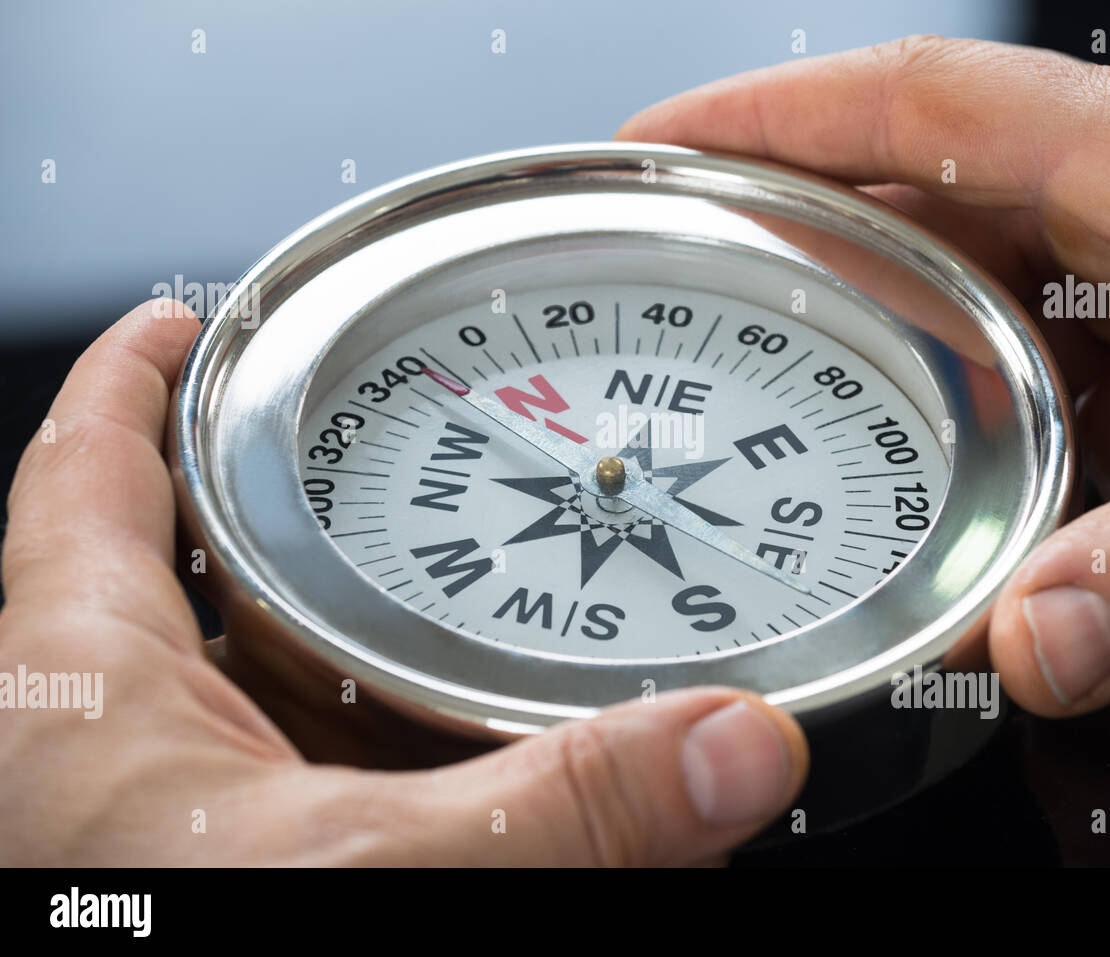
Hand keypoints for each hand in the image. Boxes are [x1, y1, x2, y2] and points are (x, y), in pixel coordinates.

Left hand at [0, 301, 807, 863]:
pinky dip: (344, 743)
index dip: (136, 372)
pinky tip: (419, 752)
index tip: (189, 311)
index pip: (85, 464)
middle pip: (164, 557)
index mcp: (73, 684)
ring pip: (229, 677)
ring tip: (429, 579)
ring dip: (317, 626)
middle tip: (379, 441)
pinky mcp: (198, 864)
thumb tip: (735, 747)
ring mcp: (139, 815)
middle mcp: (87, 740)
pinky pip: (270, 772)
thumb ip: (557, 811)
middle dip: (266, 491)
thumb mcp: (359, 877)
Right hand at [618, 36, 1109, 715]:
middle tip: (684, 283)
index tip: (659, 141)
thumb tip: (1031, 643)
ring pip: (983, 268)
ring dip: (888, 324)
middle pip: (927, 183)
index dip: (769, 115)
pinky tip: (944, 446)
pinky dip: (983, 388)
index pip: (918, 101)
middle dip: (799, 228)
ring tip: (781, 376)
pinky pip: (1049, 336)